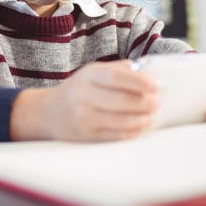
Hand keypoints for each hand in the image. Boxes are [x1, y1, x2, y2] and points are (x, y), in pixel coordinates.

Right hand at [10, 60, 158, 141]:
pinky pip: (115, 135)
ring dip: (142, 119)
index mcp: (88, 76)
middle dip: (145, 103)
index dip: (139, 82)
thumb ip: (119, 70)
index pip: (116, 77)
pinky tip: (139, 127)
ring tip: (151, 116)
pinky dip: (132, 131)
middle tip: (157, 103)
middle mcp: (84, 96)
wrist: (48, 113)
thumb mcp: (93, 73)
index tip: (156, 86)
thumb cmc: (79, 89)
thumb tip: (148, 74)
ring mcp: (84, 118)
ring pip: (121, 121)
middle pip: (122, 101)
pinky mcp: (86, 136)